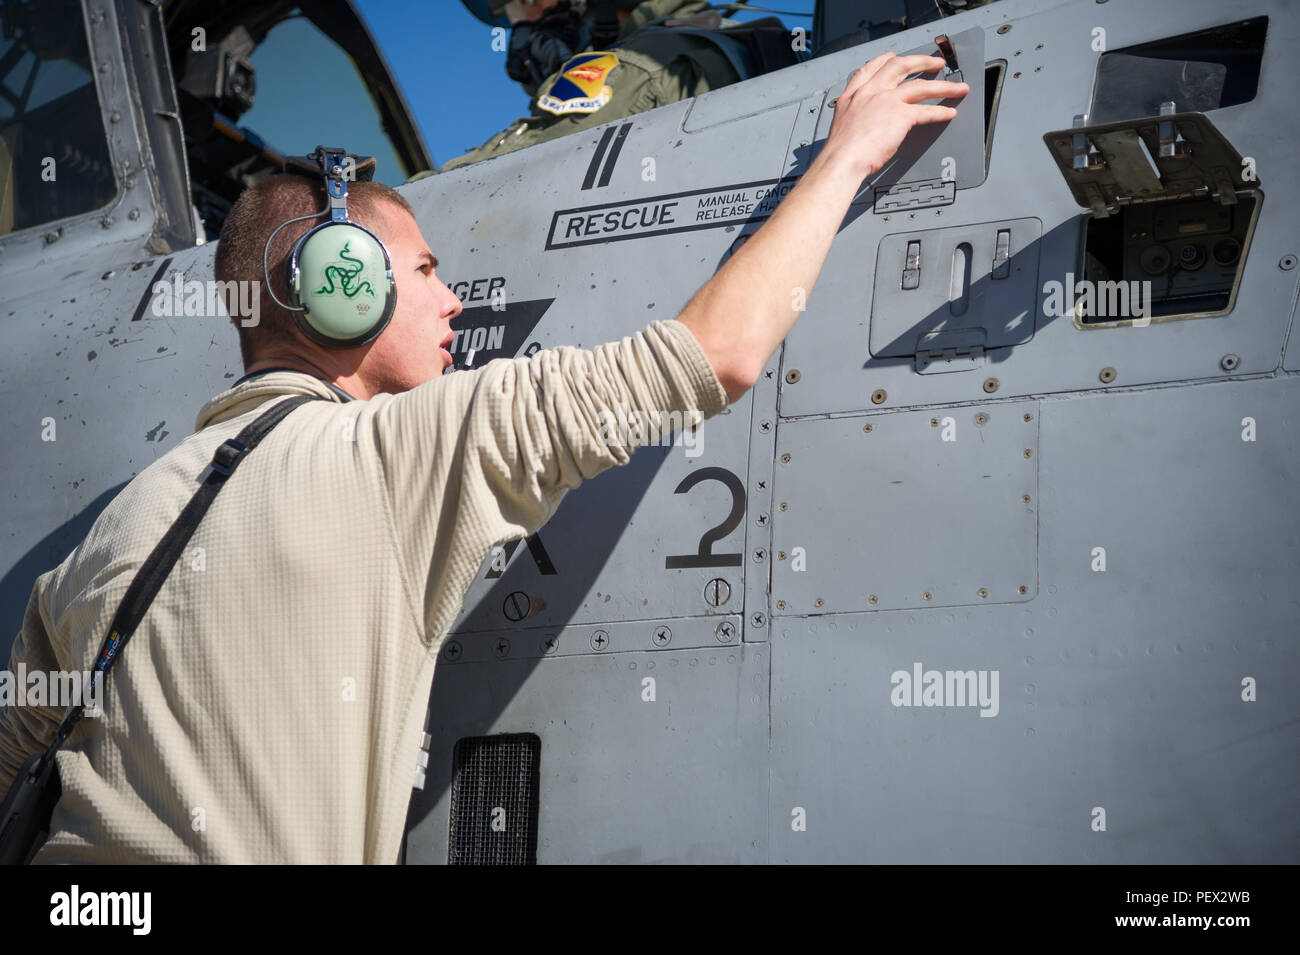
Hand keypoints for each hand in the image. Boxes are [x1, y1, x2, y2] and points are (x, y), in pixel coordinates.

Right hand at [820, 53, 969, 179]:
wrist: (841, 160)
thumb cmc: (840, 151)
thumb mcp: (841, 124)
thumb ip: (855, 117)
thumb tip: (865, 123)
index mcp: (853, 94)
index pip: (869, 68)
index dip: (883, 60)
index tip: (892, 57)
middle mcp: (871, 92)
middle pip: (900, 66)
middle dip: (921, 61)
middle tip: (934, 62)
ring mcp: (887, 101)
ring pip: (921, 86)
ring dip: (943, 86)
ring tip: (956, 87)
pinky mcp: (901, 115)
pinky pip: (927, 111)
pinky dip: (941, 112)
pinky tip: (949, 112)